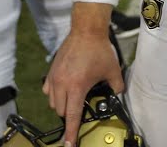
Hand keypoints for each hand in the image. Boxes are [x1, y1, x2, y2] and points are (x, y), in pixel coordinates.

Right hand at [44, 26, 123, 146]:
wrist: (86, 31)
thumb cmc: (99, 50)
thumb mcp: (113, 70)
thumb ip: (116, 86)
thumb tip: (118, 94)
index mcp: (77, 87)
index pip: (72, 116)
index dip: (71, 133)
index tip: (69, 144)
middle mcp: (63, 85)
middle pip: (61, 111)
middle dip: (70, 115)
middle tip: (79, 111)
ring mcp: (54, 78)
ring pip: (53, 103)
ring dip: (62, 106)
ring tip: (73, 99)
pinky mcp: (51, 71)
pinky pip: (48, 91)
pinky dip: (54, 95)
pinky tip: (63, 90)